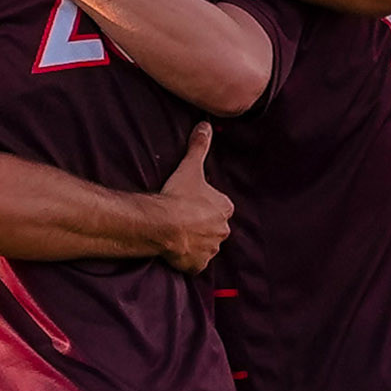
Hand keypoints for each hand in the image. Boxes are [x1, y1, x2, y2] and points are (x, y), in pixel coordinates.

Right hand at [152, 124, 233, 274]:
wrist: (165, 224)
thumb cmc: (179, 196)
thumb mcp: (190, 167)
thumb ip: (199, 146)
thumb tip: (205, 125)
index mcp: (224, 208)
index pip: (219, 206)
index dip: (205, 204)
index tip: (191, 202)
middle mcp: (222, 230)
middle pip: (214, 227)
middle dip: (201, 224)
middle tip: (182, 218)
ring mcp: (210, 249)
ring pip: (205, 246)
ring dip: (195, 242)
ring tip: (176, 234)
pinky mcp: (197, 264)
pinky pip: (194, 264)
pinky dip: (188, 261)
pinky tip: (176, 253)